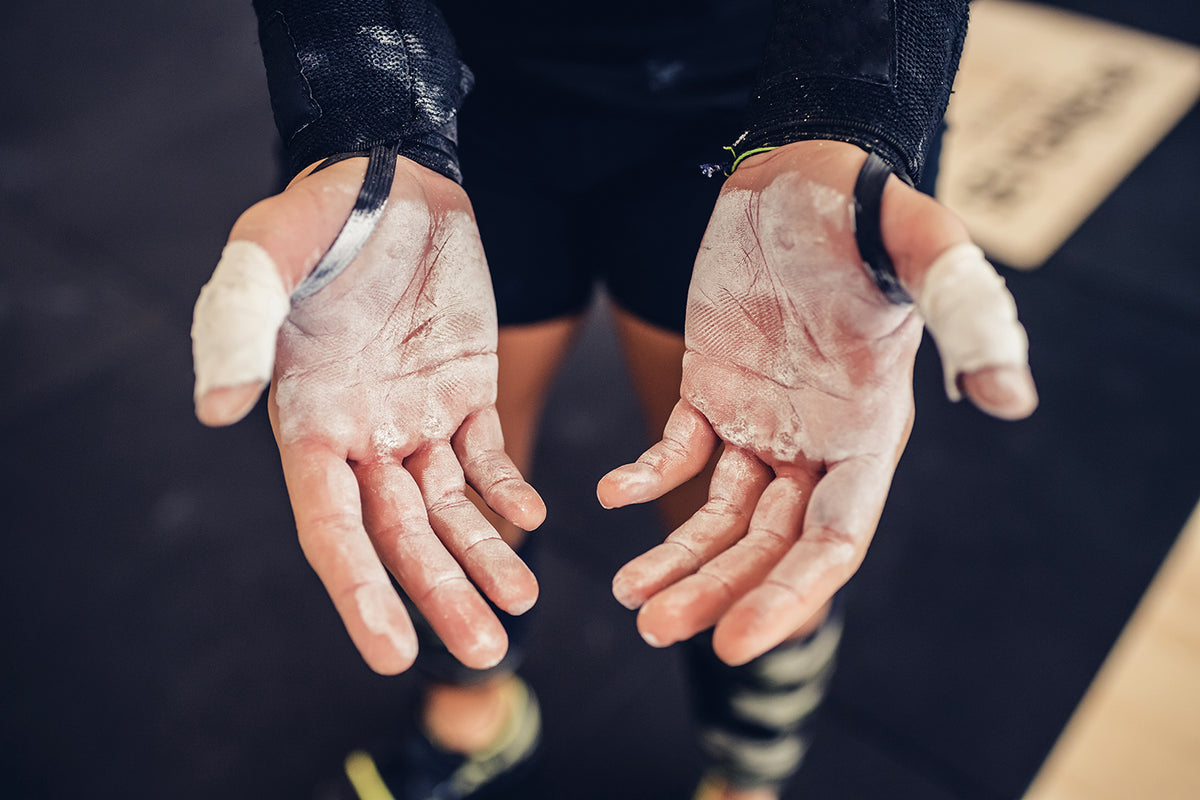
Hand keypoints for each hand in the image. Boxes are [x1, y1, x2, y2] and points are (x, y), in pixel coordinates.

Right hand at [192, 157, 543, 673]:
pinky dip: (508, 492)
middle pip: (401, 536)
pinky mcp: (465, 392)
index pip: (330, 526)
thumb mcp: (271, 247)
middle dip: (440, 595)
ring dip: (484, 558)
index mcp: (307, 419)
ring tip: (522, 605)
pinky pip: (488, 457)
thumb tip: (218, 410)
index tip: (394, 654)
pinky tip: (533, 521)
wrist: (397, 173)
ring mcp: (415, 417)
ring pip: (450, 510)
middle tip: (486, 649)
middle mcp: (361, 434)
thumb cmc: (325, 209)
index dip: (359, 591)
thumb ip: (239, 320)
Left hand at [598, 140, 1034, 665]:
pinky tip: (611, 493)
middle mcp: (818, 443)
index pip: (832, 540)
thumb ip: (968, 316)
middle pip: (768, 546)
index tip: (732, 643)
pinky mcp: (715, 390)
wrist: (800, 168)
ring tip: (625, 596)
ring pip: (721, 515)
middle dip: (716, 592)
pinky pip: (680, 450)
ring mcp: (765, 422)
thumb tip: (1011, 400)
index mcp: (868, 433)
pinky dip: (648, 476)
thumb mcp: (919, 248)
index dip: (787, 596)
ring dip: (676, 558)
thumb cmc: (862, 207)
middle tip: (652, 629)